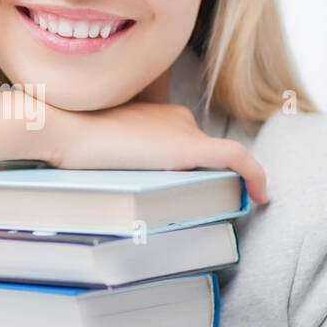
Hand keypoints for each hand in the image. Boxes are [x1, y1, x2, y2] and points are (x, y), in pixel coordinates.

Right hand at [44, 100, 268, 203]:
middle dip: (201, 183)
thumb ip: (119, 162)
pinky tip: (262, 196)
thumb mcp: (98, 152)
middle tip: (195, 210)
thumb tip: (125, 197)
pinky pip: (237, 159)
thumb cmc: (70, 144)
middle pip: (199, 157)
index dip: (188, 172)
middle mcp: (175, 118)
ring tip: (217, 210)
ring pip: (213, 163)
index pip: (182, 147)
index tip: (185, 193)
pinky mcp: (189, 147)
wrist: (64, 131)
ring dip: (218, 186)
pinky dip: (254, 175)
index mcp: (155, 116)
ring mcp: (183, 130)